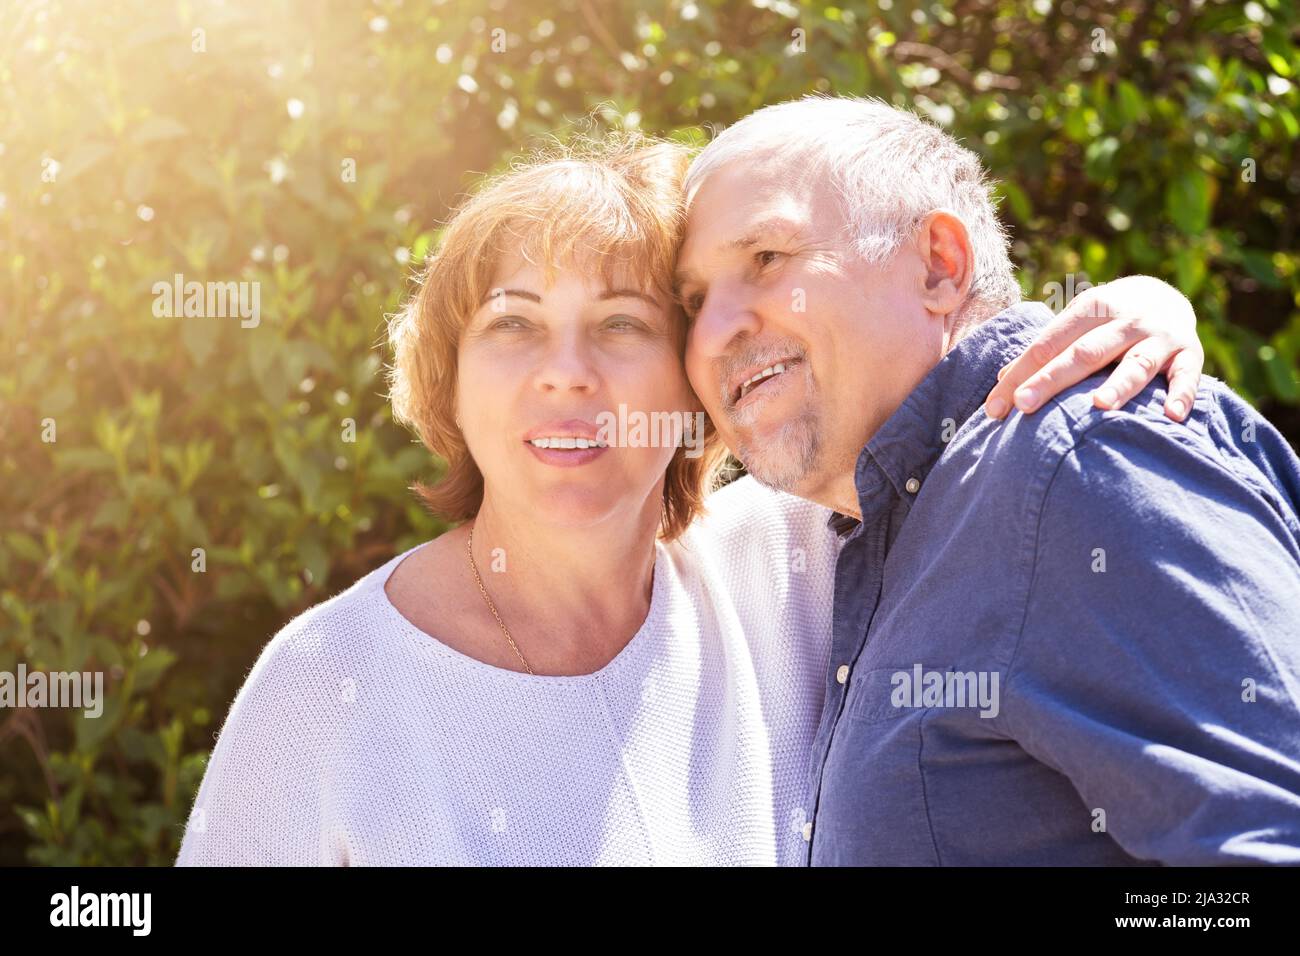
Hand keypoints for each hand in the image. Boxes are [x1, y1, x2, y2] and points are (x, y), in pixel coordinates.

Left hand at [983, 275, 1203, 421]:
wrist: (1165, 293)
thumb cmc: (1105, 320)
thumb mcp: (1075, 324)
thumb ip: (1044, 349)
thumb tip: (1001, 379)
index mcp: (1089, 310)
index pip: (1048, 346)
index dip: (1020, 376)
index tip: (995, 408)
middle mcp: (1124, 321)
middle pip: (1084, 354)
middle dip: (1052, 379)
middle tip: (1024, 405)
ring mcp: (1159, 337)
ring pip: (1137, 363)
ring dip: (1120, 384)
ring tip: (1100, 405)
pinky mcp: (1191, 353)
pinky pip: (1188, 375)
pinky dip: (1183, 394)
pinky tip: (1172, 415)